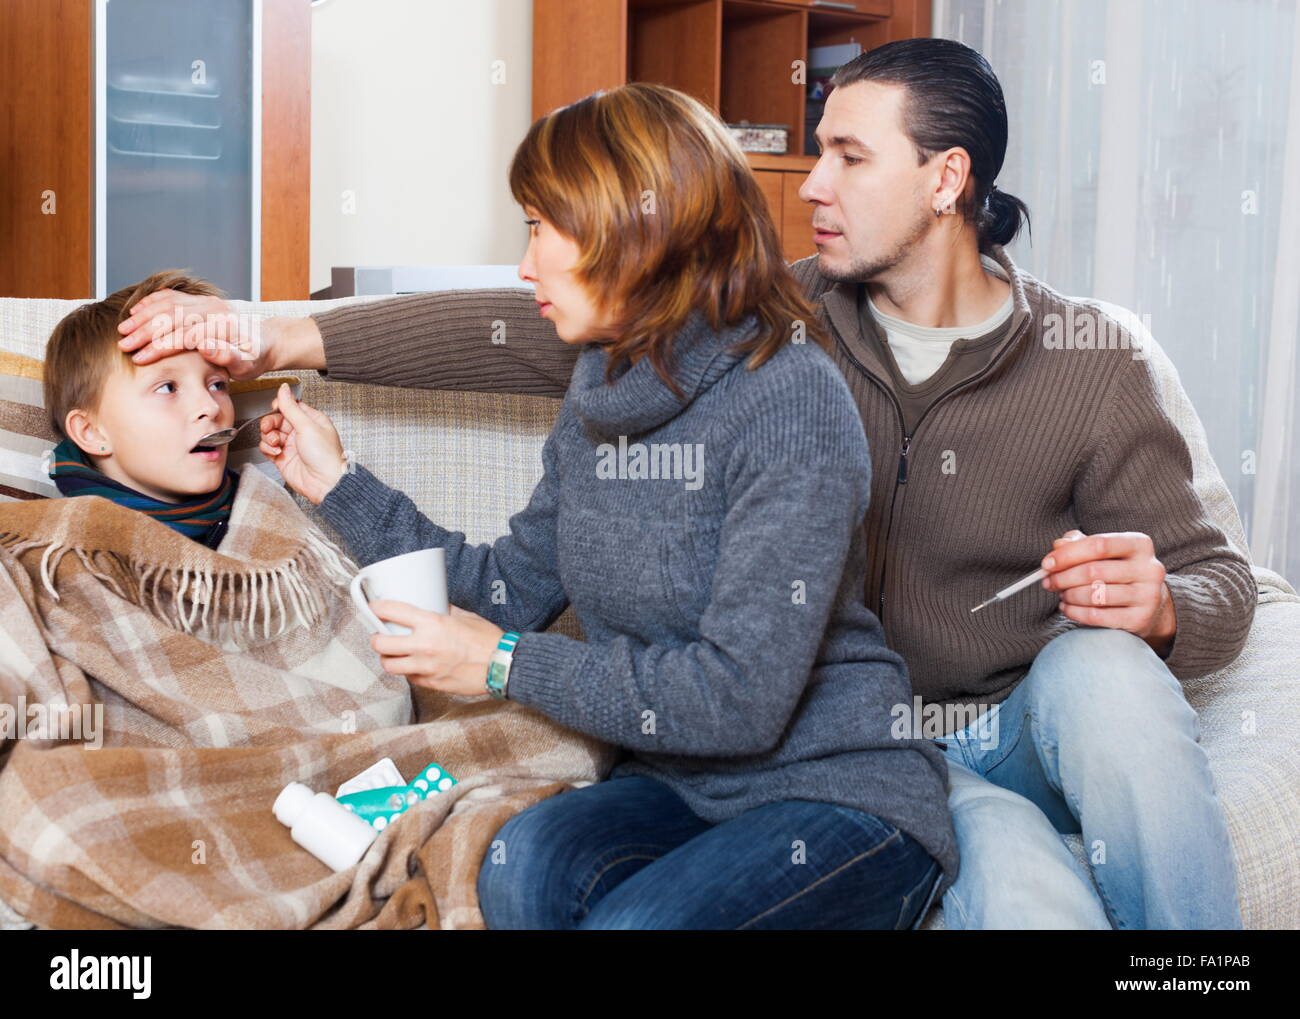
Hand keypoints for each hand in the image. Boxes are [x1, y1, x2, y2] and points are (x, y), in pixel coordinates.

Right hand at [116, 288, 275, 380]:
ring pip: (168, 304)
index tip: (139, 358)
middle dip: (144, 332)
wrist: (266, 341)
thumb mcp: (247, 365)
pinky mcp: (201, 301)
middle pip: (171, 317)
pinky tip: (136, 310)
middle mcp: (213, 310)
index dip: (159, 347)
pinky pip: (172, 296)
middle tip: (123, 345)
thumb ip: (227, 356)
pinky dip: (152, 301)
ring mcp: (206, 302)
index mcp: (222, 326)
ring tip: (124, 329)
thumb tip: (204, 345)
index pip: (183, 335)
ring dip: (143, 316)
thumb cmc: (255, 358)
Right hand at [259, 383, 347, 504]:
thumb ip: (291, 407)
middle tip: (270, 428)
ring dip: (268, 437)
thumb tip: (283, 388)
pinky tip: (276, 453)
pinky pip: (267, 448)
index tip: (275, 408)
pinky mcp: (282, 458)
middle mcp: (301, 431)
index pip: (291, 405)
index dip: (281, 405)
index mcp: (312, 420)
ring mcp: (291, 445)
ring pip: (270, 433)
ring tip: (276, 444)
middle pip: (277, 419)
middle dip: (270, 423)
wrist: (324, 483)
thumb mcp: (307, 426)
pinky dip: (268, 449)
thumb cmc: (325, 456)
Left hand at [367, 602, 504, 695]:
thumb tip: (434, 605)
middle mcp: (424, 645)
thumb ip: (445, 611)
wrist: (502, 665)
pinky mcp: (431, 683)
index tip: (374, 607)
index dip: (376, 608)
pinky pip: (409, 678)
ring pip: (389, 666)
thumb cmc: (488, 640)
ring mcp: (426, 667)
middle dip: (375, 638)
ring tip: (392, 654)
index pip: (392, 612)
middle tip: (379, 636)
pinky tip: (413, 666)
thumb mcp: (465, 616)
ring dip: (387, 659)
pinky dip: (407, 672)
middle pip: (380, 643)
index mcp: (432, 624)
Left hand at [1041, 529, 1176, 653]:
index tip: (1047, 563)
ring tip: (1062, 594)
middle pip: (1094, 571)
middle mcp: (1149, 569)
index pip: (1098, 545)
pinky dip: (1074, 612)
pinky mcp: (1140, 619)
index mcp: (1139, 545)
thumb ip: (1079, 543)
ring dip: (1069, 595)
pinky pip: (1096, 616)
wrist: (1150, 604)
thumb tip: (1058, 546)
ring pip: (1094, 595)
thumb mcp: (1104, 552)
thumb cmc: (1118, 571)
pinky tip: (1067, 607)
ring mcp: (1148, 596)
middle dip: (1063, 577)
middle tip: (1048, 582)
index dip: (1068, 554)